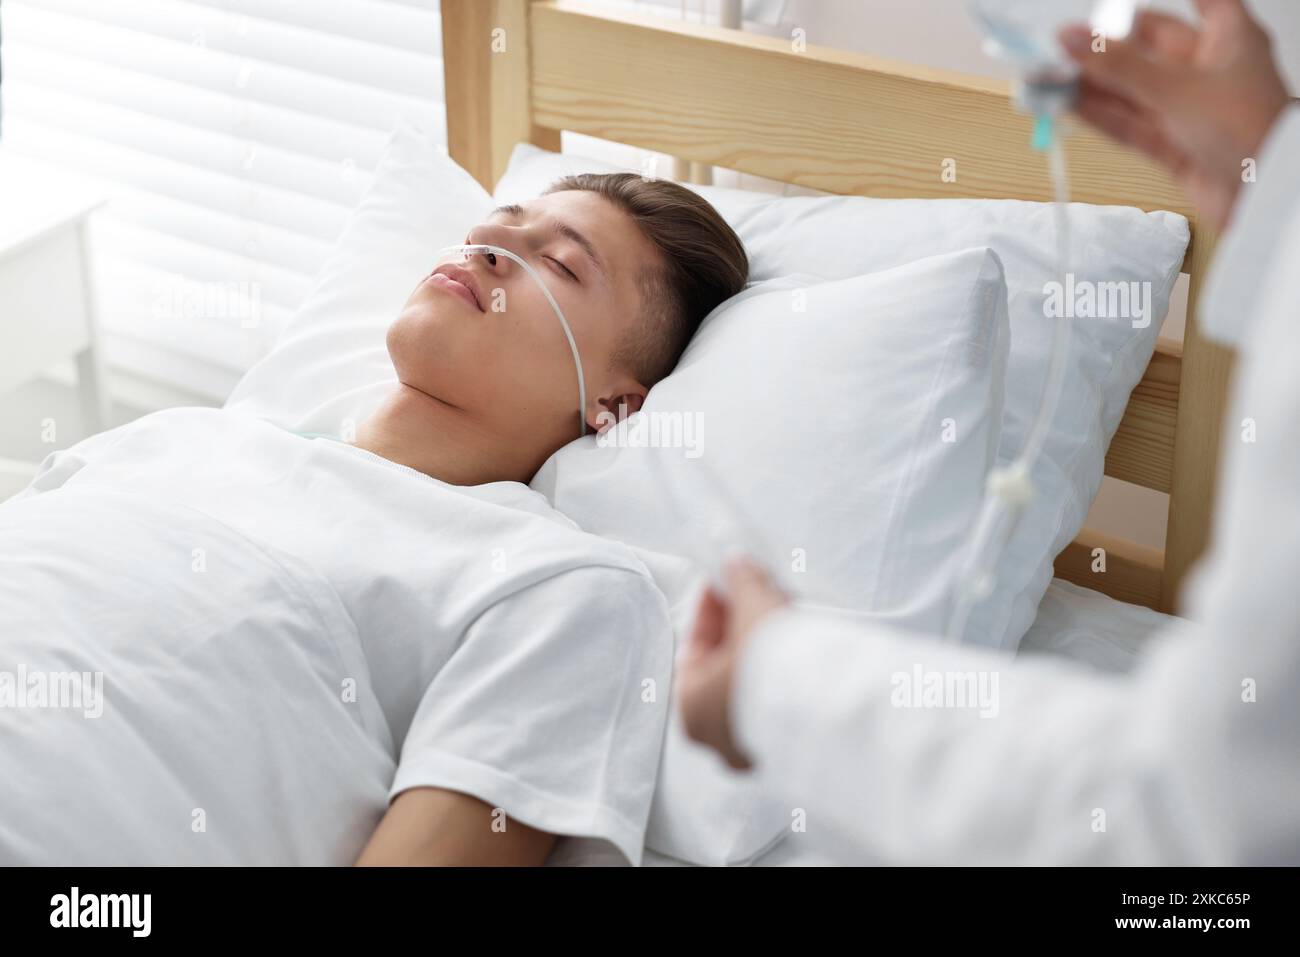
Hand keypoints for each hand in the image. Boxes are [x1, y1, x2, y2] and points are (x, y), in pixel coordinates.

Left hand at [677, 556, 789, 770]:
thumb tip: (736, 563)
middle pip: (727, 665)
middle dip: (747, 625)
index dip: (714, 604)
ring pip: (755, 686)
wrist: (829, 708)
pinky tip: (806, 649)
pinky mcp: (789, 749)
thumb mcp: (755, 609)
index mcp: (691, 704)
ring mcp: (752, 746)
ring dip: (770, 649)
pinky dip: (788, 675)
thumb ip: (743, 583)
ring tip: (791, 615)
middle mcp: (715, 734)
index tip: (728, 581)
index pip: (696, 642)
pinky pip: (782, 704)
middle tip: (764, 595)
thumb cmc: (775, 667)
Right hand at [1059, 0, 1289, 230]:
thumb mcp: (1174, 88)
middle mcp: (1212, 72)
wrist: (1264, 196)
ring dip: (1096, 87)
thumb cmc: (1247, 130)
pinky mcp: (1176, 146)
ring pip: (1135, 91)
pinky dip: (1102, 117)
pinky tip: (1071, 107)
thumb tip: (1071, 38)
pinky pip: (1132, 125)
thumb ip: (1117, 65)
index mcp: (1231, 39)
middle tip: (1065, 48)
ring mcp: (1191, 111)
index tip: (1126, 4)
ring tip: (1053, 80)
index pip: (1207, 3)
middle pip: (1154, 49)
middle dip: (1109, 50)